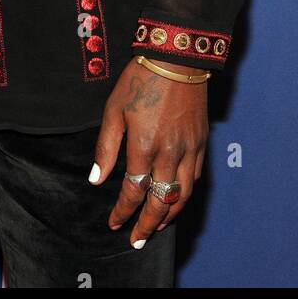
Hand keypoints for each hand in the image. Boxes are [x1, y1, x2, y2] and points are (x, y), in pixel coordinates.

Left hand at [89, 57, 208, 245]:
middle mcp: (170, 153)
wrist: (176, 58)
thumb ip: (106, 149)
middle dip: (147, 225)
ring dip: (169, 215)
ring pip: (182, 195)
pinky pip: (196, 178)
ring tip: (157, 227)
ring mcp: (189, 149)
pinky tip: (176, 199)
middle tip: (137, 239)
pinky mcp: (201, 142)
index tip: (114, 223)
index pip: (133, 191)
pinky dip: (185, 195)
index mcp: (144, 146)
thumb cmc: (140, 80)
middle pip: (160, 201)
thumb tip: (96, 180)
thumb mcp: (114, 110)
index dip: (123, 211)